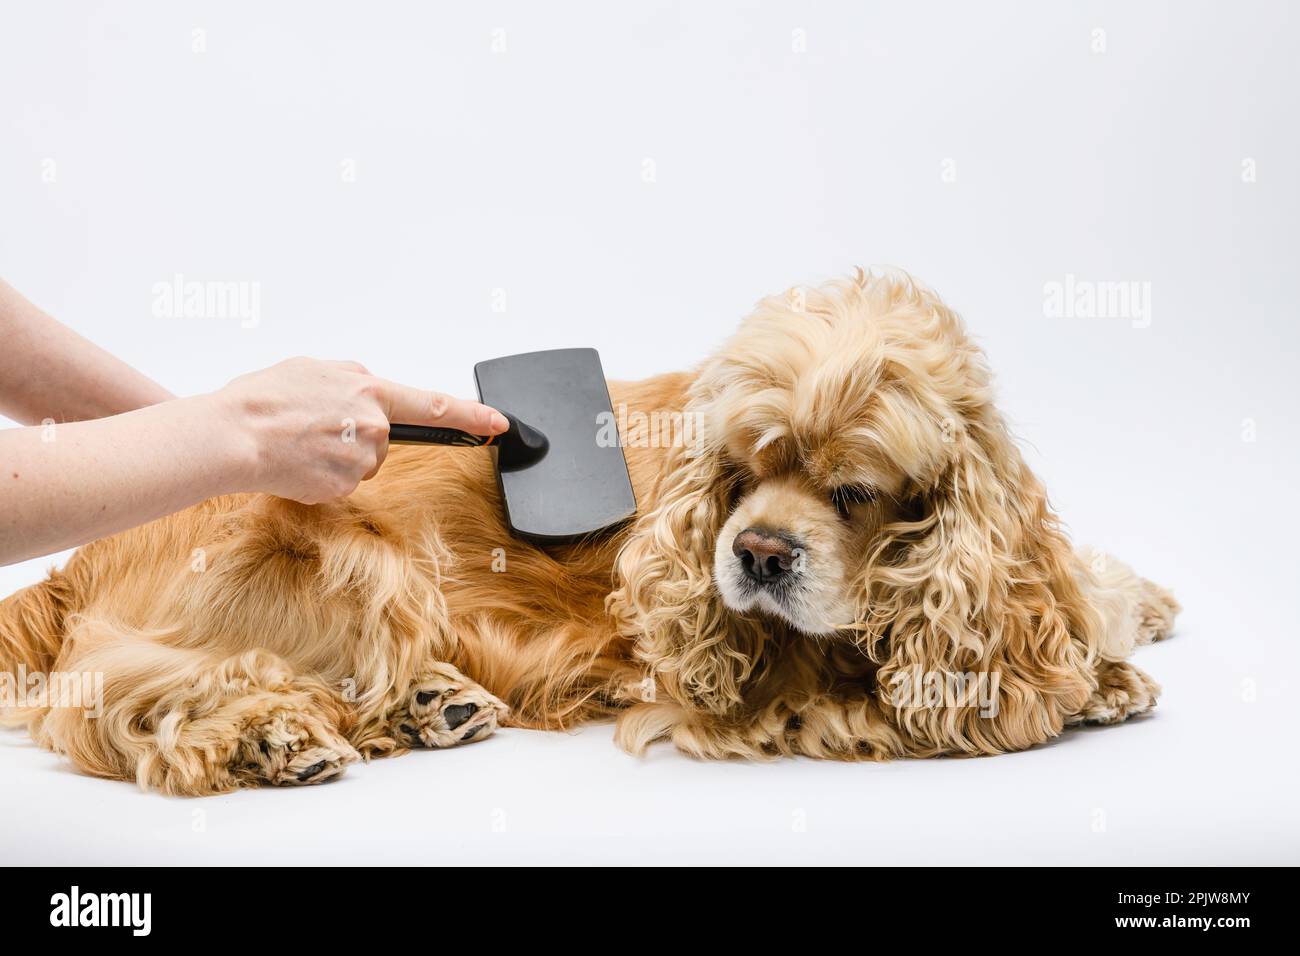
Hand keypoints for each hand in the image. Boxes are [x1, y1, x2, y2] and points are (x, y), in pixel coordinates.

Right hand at [214, 357, 508, 503]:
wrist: (232, 434)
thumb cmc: (262, 399)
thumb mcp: (312, 370)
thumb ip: (348, 381)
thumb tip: (361, 393)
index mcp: (369, 390)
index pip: (434, 405)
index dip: (471, 414)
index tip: (499, 423)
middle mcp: (374, 424)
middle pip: (382, 439)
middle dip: (356, 437)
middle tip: (313, 428)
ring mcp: (362, 459)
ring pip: (361, 464)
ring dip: (336, 457)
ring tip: (299, 442)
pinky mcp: (344, 486)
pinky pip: (340, 483)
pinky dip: (320, 477)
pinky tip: (297, 463)